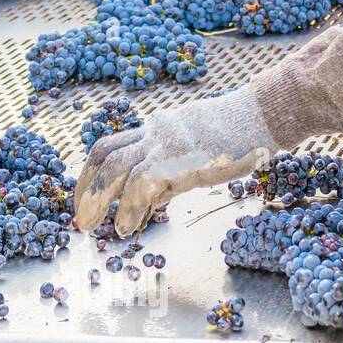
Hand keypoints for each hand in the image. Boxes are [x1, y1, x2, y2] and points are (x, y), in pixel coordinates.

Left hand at [74, 82, 275, 235]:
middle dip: (87, 190)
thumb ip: (172, 171)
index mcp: (156, 130)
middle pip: (106, 156)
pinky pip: (143, 183)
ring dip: (100, 200)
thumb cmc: (239, 136)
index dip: (89, 174)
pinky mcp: (182, 159)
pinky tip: (126, 227)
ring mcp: (167, 144)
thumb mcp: (196, 151)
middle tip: (79, 220)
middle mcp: (155, 133)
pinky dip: (128, 207)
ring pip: (117, 168)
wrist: (263, 114)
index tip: (83, 198)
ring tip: (94, 228)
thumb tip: (154, 198)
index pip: (109, 147)